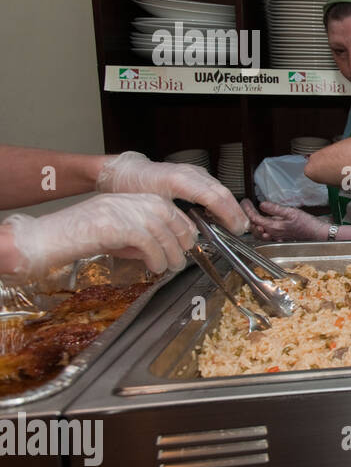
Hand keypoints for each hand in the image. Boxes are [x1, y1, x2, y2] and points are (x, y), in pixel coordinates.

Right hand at [3, 193, 195, 278]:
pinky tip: (155, 268)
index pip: (169, 208)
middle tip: (180, 259)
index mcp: (131, 198)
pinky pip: (148, 242)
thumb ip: (141, 236)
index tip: (187, 245)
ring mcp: (123, 210)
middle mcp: (130, 200)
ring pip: (163, 231)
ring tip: (169, 267)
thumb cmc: (79, 237)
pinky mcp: (117, 225)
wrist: (47, 237)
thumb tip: (166, 249)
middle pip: (171, 217)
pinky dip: (156, 258)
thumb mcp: (117, 233)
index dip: (183, 228)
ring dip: (171, 253)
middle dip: (181, 241)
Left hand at [97, 151, 249, 233]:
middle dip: (235, 212)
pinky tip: (223, 212)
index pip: (213, 197)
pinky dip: (222, 200)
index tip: (236, 228)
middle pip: (222, 192)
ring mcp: (194, 171)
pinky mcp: (194, 173)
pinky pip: (214, 186)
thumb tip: (192, 233)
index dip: (228, 214)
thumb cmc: (132, 187)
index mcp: (179, 180)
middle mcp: (190, 173)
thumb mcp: (151, 206)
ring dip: (230, 206)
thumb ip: (173, 218)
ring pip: (220, 188)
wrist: (124, 171)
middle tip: (243, 228)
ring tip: (237, 223)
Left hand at [241, 200, 328, 241]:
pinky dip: (260, 229)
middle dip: (248, 217)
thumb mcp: (291, 212)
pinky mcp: (280, 237)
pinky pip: (265, 235)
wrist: (316, 233)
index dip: (248, 210)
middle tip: (246, 206)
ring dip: (253, 224)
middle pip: (253, 227)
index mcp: (274, 226)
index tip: (245, 202)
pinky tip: (262, 224)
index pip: (255, 218)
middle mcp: (273, 233)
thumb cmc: (306, 223)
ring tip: (251, 214)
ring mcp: (276, 236)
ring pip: (258, 232)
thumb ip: (275, 209)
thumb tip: (262, 205)